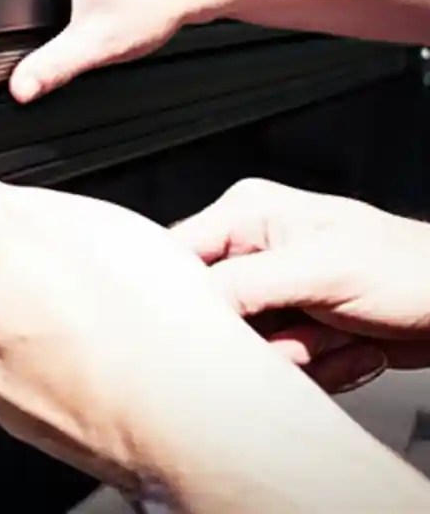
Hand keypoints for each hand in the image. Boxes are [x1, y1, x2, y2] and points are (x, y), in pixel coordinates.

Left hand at [0, 160, 279, 491]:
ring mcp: (31, 415)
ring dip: (69, 326)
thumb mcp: (31, 220)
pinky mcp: (82, 438)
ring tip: (121, 305)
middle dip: (29, 285)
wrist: (199, 410)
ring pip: (38, 349)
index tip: (19, 233)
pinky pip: (81, 385)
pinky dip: (102, 363)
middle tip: (82, 265)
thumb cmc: (122, 315)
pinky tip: (138, 347)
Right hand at [171, 178, 429, 392]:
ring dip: (296, 357)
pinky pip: (274, 364)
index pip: (177, 255)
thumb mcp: (321, 269)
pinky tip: (349, 347)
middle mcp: (252, 249)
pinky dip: (316, 369)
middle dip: (260, 337)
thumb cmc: (413, 270)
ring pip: (243, 347)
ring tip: (337, 336)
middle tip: (306, 334)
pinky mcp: (291, 326)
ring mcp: (271, 292)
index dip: (183, 297)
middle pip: (210, 312)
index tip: (211, 325)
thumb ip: (245, 283)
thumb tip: (191, 306)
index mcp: (247, 214)